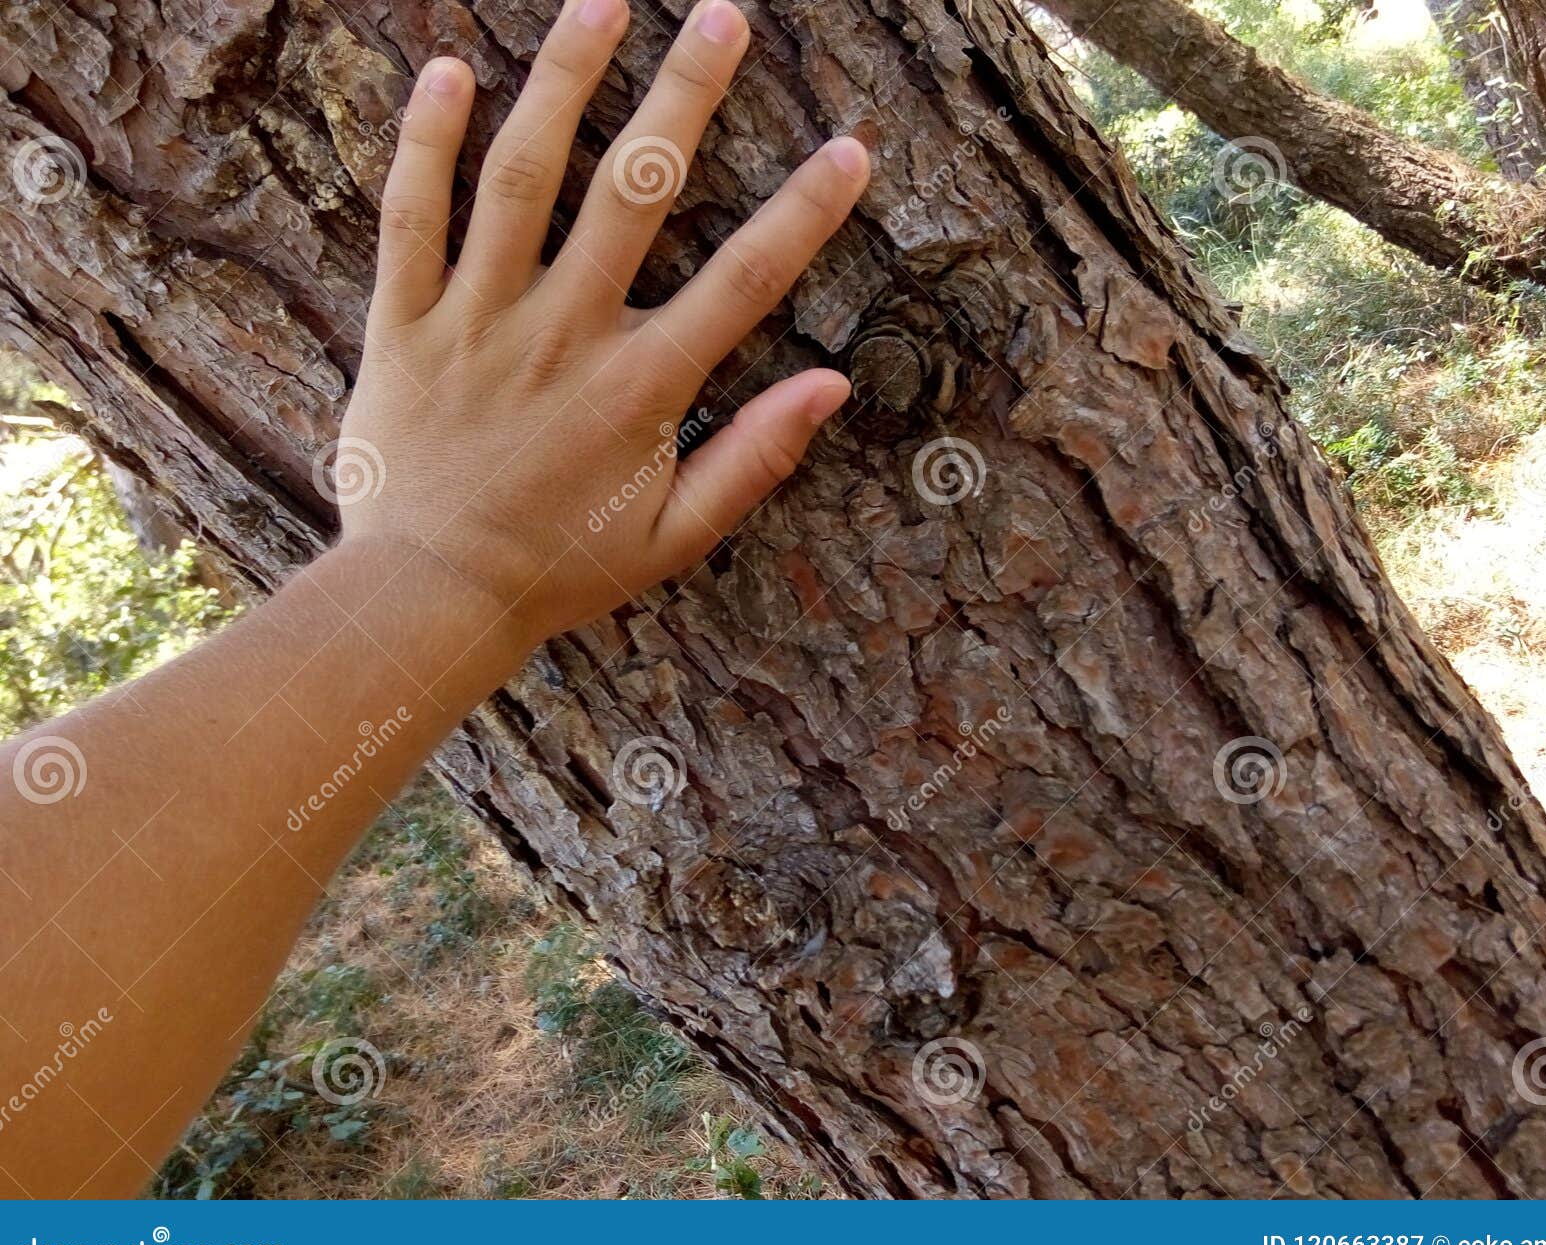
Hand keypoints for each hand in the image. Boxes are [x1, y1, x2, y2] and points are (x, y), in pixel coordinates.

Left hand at [335, 0, 869, 642]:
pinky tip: (449, 70)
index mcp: (641, 387)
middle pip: (636, 191)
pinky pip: (411, 216)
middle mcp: (565, 334)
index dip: (805, 212)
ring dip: (564, 81)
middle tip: (723, 17)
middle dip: (687, 95)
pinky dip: (425, 141)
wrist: (427, 598)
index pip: (743, 282)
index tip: (851, 149)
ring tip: (600, 4)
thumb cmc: (560, 570)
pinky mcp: (406, 322)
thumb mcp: (675, 536)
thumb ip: (754, 460)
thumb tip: (829, 386)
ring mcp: (480, 320)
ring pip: (522, 176)